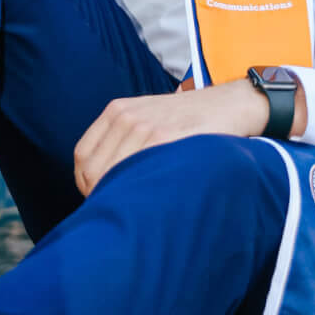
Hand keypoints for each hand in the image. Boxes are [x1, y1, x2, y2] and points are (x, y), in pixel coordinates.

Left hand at [73, 76, 303, 197]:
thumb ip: (124, 140)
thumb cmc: (189, 119)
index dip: (87, 185)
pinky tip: (155, 200)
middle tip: (121, 210)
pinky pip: (142, 173)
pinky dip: (143, 192)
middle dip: (102, 195)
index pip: (83, 157)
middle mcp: (127, 117)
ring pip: (116, 176)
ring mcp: (147, 127)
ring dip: (124, 198)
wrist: (231, 104)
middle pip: (94, 171)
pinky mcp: (168, 138)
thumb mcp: (148, 117)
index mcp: (117, 111)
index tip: (103, 199)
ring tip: (139, 210)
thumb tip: (101, 183)